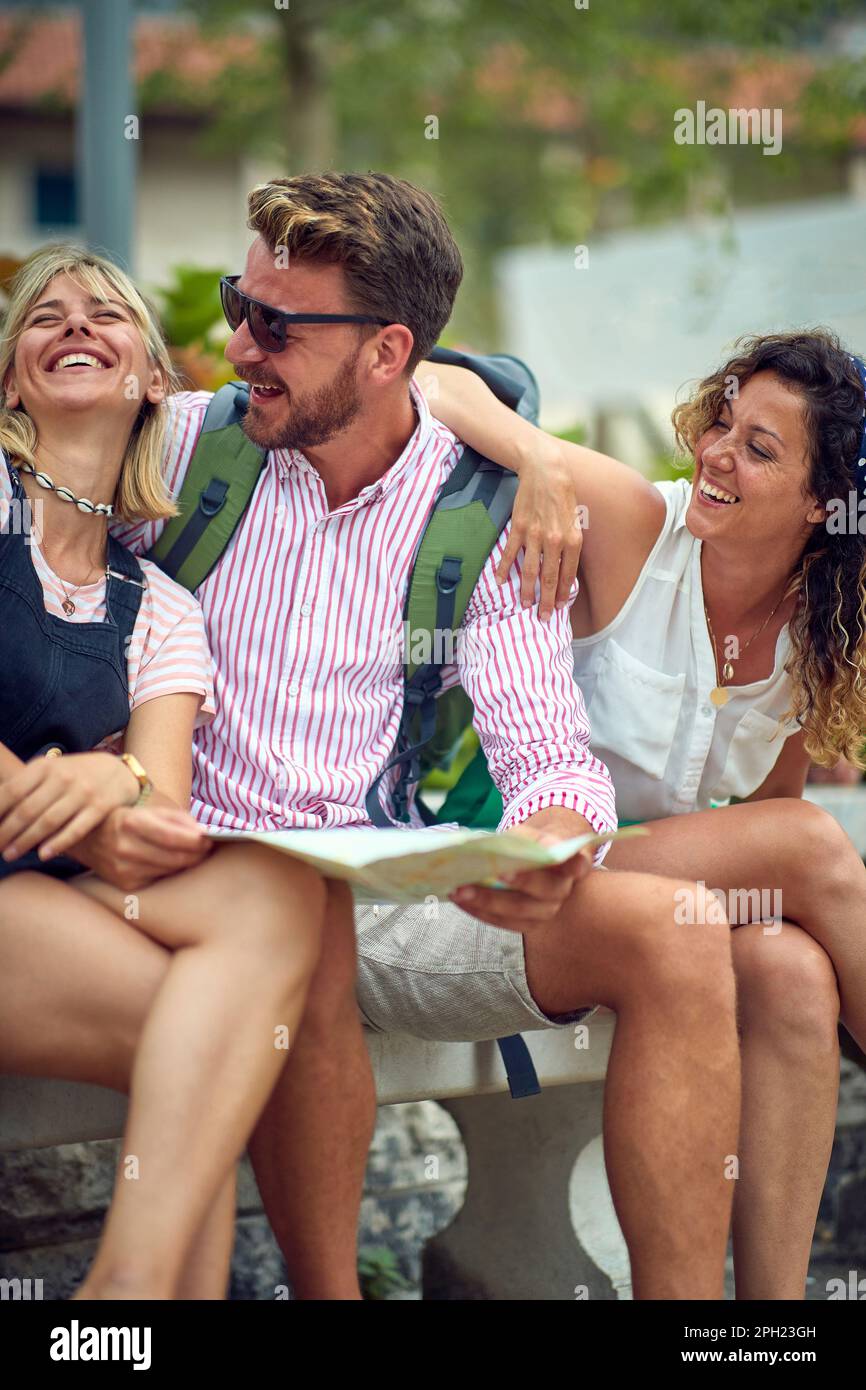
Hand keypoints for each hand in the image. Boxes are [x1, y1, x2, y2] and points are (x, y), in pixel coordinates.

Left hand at [0, 751, 140, 863]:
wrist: (118, 772)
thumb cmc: (74, 775)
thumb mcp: (50, 771)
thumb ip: (25, 787)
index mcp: (45, 766)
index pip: (12, 790)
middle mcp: (63, 777)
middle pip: (27, 809)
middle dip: (7, 832)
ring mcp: (83, 792)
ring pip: (48, 821)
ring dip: (26, 841)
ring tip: (10, 854)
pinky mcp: (100, 807)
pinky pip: (76, 829)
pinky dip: (58, 843)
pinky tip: (43, 855)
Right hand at [75, 804, 213, 890]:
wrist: (90, 836)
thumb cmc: (128, 818)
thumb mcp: (150, 809)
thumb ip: (179, 819)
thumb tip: (203, 834)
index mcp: (131, 823)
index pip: (173, 837)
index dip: (196, 841)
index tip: (210, 839)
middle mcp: (125, 847)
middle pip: (175, 857)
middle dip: (196, 854)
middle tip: (206, 848)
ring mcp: (123, 868)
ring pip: (169, 870)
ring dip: (185, 863)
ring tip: (192, 853)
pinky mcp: (124, 884)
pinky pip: (158, 878)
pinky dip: (169, 871)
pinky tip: (169, 862)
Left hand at [449, 824, 592, 931]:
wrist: (539, 863)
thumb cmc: (533, 843)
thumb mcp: (531, 834)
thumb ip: (521, 839)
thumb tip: (490, 846)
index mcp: (571, 863)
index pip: (578, 863)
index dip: (575, 863)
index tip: (573, 861)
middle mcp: (562, 890)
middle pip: (544, 890)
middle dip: (520, 881)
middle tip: (497, 872)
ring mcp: (545, 911)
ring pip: (518, 911)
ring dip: (487, 900)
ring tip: (459, 889)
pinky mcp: (526, 924)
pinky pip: (502, 921)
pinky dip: (478, 910)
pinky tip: (458, 898)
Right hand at [495, 440, 582, 620]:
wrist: (545, 470)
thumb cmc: (564, 494)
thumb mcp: (576, 520)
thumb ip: (571, 544)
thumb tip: (565, 568)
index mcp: (573, 539)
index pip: (568, 574)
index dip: (563, 593)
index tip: (560, 607)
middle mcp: (555, 540)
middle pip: (549, 577)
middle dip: (546, 601)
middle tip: (543, 617)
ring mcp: (535, 535)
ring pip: (530, 570)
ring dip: (527, 591)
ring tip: (525, 605)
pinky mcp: (519, 528)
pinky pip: (510, 553)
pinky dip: (504, 569)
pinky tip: (500, 581)